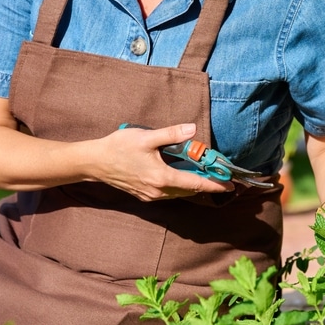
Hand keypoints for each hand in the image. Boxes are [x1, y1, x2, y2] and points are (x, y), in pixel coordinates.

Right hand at [96, 123, 233, 200]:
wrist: (94, 162)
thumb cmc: (119, 148)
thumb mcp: (146, 137)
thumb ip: (171, 134)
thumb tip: (192, 129)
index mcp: (161, 178)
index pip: (195, 183)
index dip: (214, 184)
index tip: (230, 185)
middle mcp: (157, 191)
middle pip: (188, 190)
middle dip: (205, 184)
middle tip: (219, 175)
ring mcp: (150, 195)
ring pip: (178, 193)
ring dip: (191, 185)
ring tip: (202, 174)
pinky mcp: (143, 195)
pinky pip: (168, 193)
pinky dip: (178, 186)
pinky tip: (180, 176)